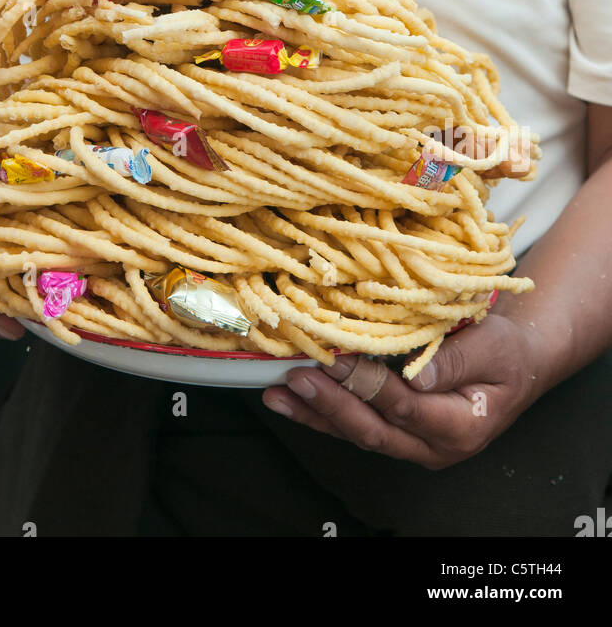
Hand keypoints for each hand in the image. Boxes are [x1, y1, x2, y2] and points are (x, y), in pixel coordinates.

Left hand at [262, 315, 544, 468]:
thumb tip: (414, 374)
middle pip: (374, 430)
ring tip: (279, 392)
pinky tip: (291, 400)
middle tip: (297, 378)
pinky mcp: (397, 433)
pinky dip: (321, 413)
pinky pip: (355, 427)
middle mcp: (432, 447)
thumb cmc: (506, 353)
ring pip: (358, 434)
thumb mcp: (494, 348)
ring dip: (316, 413)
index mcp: (460, 427)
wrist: (516, 364)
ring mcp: (413, 445)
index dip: (368, 385)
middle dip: (331, 404)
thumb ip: (455, 361)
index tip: (337, 359)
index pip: (405, 408)